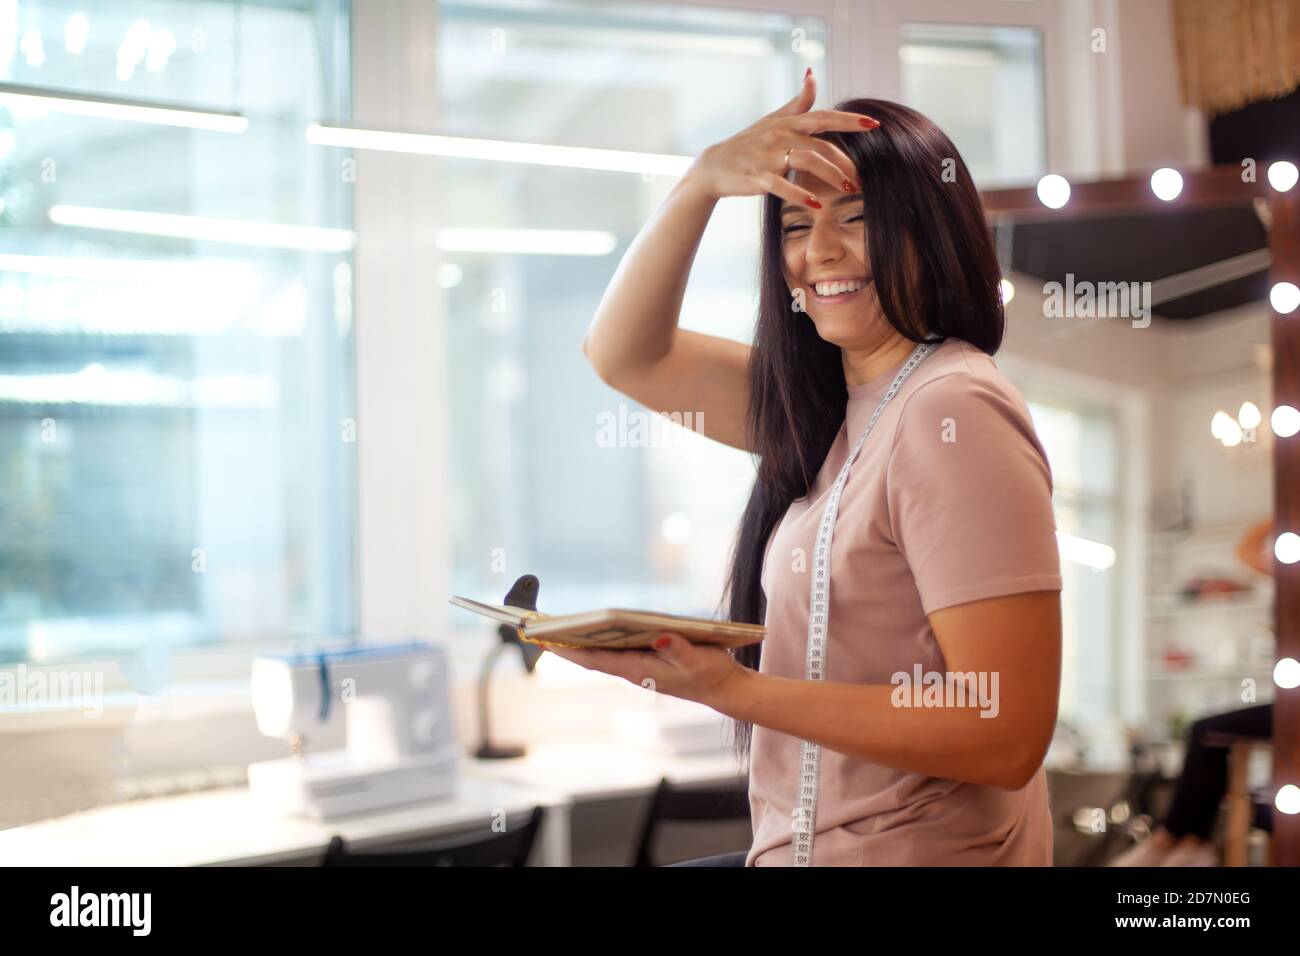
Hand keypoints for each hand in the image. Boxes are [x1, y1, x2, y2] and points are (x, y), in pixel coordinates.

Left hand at [540, 632, 749, 709]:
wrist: (724, 689)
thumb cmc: (711, 674)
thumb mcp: (699, 660)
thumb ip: (680, 650)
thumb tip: (659, 637)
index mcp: (639, 669)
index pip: (594, 659)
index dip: (567, 650)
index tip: (542, 639)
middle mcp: (632, 669)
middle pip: (589, 655)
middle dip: (562, 644)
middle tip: (533, 628)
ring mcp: (636, 665)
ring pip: (598, 653)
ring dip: (575, 641)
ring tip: (550, 626)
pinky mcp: (644, 660)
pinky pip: (611, 650)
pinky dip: (595, 639)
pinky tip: (585, 628)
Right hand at [685, 68, 877, 207]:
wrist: (714, 165)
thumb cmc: (747, 143)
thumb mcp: (772, 120)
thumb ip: (798, 103)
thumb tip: (813, 75)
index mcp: (788, 123)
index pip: (824, 117)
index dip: (850, 120)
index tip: (874, 124)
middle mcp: (781, 135)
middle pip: (822, 145)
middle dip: (845, 163)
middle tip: (860, 180)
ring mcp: (769, 156)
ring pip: (808, 162)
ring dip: (831, 176)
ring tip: (848, 190)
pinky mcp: (758, 176)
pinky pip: (782, 185)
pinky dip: (800, 195)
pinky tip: (817, 205)